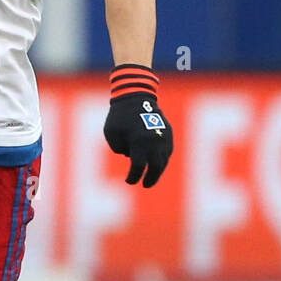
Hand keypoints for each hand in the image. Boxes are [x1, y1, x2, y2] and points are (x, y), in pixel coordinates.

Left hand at [104, 66, 172, 187]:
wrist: (136, 96)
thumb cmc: (119, 115)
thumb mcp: (111, 134)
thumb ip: (119, 149)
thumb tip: (131, 157)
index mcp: (139, 142)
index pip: (138, 167)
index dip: (133, 177)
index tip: (128, 181)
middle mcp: (154, 141)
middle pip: (155, 167)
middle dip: (150, 178)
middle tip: (145, 184)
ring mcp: (163, 136)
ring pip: (164, 160)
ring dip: (157, 170)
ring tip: (151, 176)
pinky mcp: (169, 132)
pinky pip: (167, 150)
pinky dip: (162, 159)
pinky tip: (157, 163)